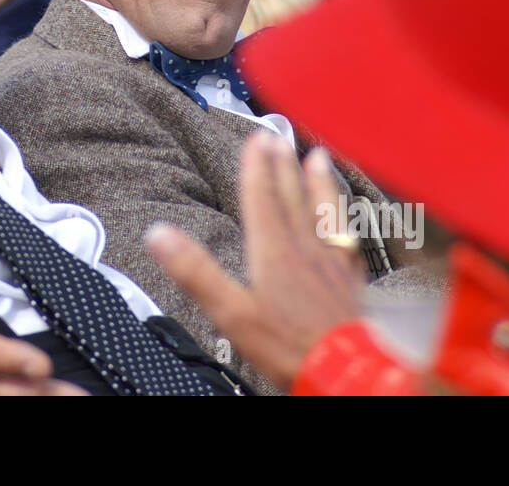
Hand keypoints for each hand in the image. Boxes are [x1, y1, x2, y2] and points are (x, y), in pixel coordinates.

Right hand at [145, 133, 363, 390]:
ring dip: (317, 183)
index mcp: (273, 251)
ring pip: (323, 212)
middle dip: (283, 165)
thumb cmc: (288, 345)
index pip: (262, 198)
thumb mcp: (230, 310)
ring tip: (317, 158)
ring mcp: (331, 264)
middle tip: (279, 137)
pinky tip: (346, 220)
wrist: (346, 371)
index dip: (257, 167)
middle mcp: (305, 249)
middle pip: (291, 198)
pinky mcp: (351, 282)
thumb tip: (158, 234)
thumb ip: (195, 271)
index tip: (256, 138)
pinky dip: (343, 220)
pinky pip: (346, 239)